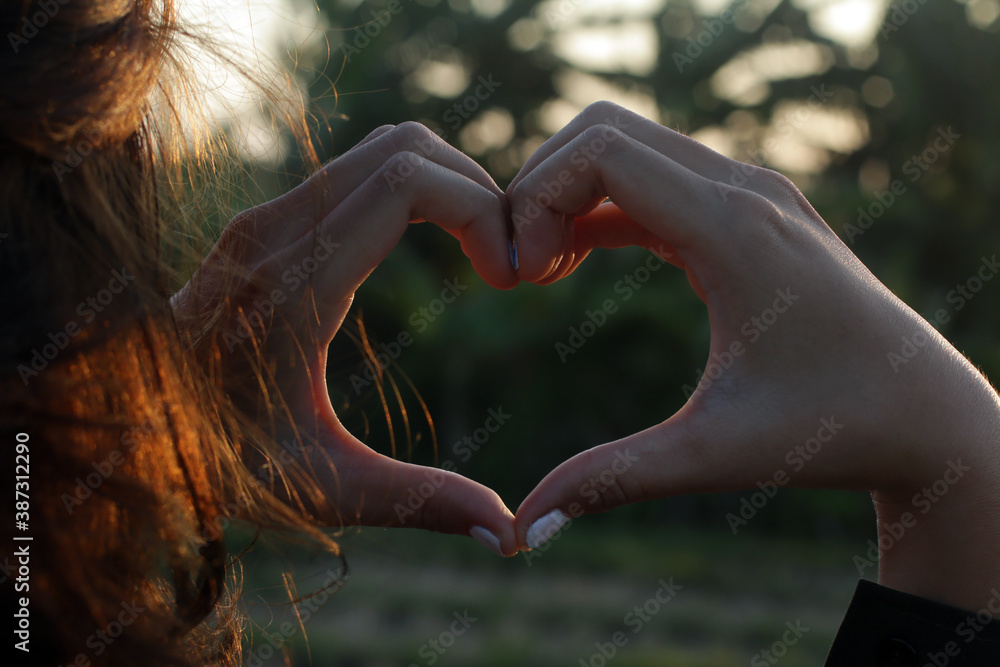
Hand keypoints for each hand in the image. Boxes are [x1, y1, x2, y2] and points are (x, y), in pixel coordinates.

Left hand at [172, 123, 518, 555]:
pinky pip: (360, 170)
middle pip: (408, 149)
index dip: (483, 213)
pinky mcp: (266, 222)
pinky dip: (416, 188)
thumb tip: (510, 534)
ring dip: (449, 185)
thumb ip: (420, 501)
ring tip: (483, 252)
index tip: (509, 277)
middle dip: (478, 192)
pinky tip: (439, 245)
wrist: (126, 434)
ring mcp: (264, 219)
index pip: (409, 183)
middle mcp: (274, 233)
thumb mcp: (322, 487)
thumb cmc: (218, 465)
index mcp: (295, 287)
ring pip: (386, 148)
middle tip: (506, 263)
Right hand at [508, 102, 999, 608]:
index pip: (602, 152)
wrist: (927, 415)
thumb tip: (523, 530)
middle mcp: (744, 190)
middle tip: (520, 270)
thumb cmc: (834, 430)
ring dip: (570, 194)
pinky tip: (576, 261)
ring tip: (542, 271)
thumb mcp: (714, 454)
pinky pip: (655, 179)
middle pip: (604, 131)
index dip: (535, 199)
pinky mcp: (751, 212)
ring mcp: (752, 194)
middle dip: (541, 187)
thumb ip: (612, 479)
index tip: (519, 277)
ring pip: (628, 147)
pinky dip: (602, 206)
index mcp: (733, 228)